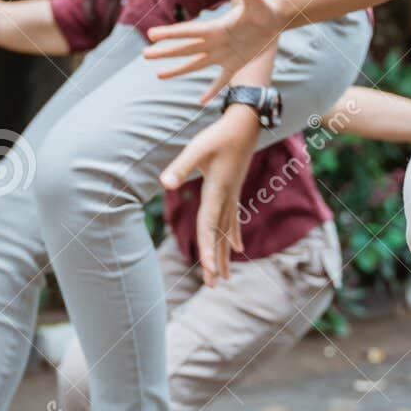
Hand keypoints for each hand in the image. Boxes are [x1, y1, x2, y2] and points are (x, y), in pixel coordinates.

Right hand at [143, 0, 283, 103]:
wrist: (274, 18)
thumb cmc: (264, 7)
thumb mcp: (256, 1)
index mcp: (216, 28)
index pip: (189, 32)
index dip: (170, 34)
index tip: (152, 35)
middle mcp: (215, 42)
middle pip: (185, 49)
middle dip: (165, 52)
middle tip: (145, 54)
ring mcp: (223, 54)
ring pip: (195, 65)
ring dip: (178, 70)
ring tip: (159, 75)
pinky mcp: (235, 64)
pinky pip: (221, 80)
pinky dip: (212, 91)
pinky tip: (202, 101)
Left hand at [161, 107, 260, 285]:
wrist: (246, 124)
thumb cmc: (219, 135)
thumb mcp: (197, 148)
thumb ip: (180, 166)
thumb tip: (164, 183)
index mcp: (216, 192)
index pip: (209, 226)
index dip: (207, 249)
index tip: (207, 270)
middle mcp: (226, 199)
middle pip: (219, 236)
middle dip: (216, 261)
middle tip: (213, 285)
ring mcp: (232, 196)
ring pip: (227, 232)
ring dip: (224, 255)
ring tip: (224, 278)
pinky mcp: (233, 191)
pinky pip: (233, 220)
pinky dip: (233, 236)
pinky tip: (237, 248)